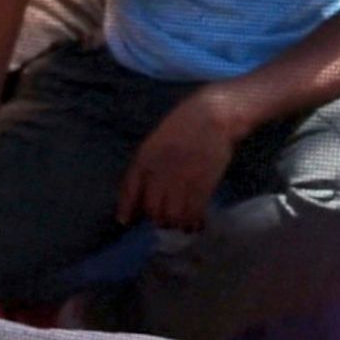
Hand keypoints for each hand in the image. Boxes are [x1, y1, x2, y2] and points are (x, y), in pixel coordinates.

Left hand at [116, 89, 240, 230]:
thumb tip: (141, 193)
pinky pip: (194, 211)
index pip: (130, 190)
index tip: (126, 220)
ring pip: (173, 214)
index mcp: (145, 158)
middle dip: (157, 217)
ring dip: (176, 222)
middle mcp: (160, 172)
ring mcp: (181, 179)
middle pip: (153, 208)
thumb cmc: (185, 124)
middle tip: (165, 219)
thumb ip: (146, 164)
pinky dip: (194, 221)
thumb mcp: (156, 141)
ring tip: (181, 224)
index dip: (127, 207)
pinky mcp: (202, 184)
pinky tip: (197, 223)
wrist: (213, 115)